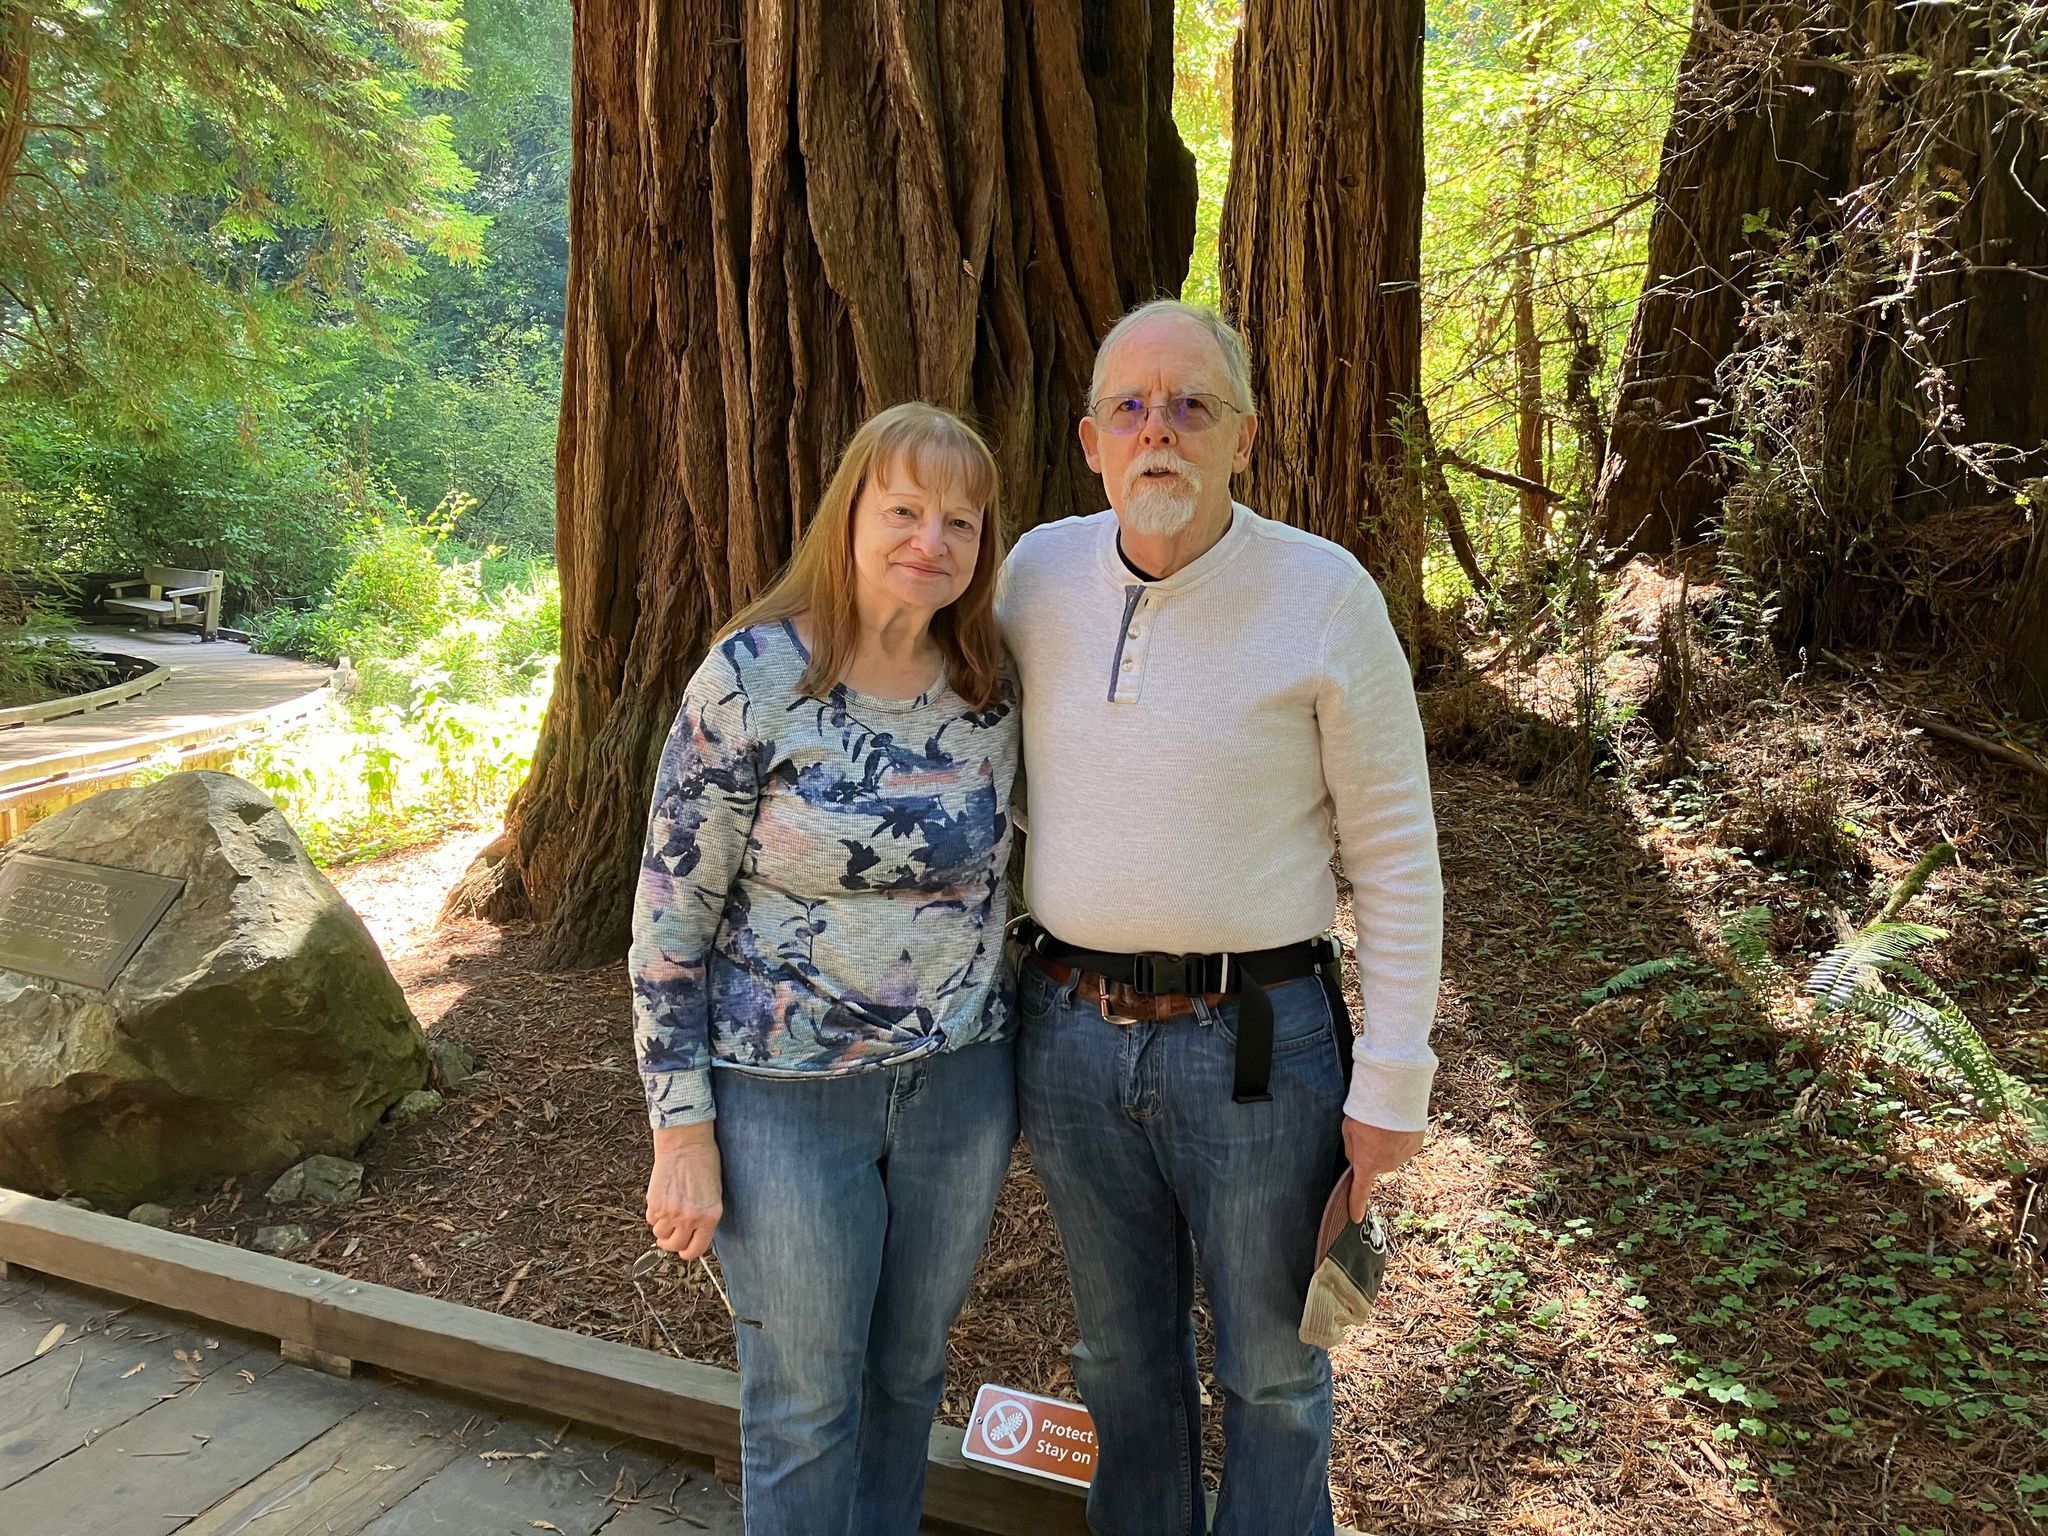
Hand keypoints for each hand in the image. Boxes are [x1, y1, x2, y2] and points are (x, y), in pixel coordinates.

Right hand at [646, 1123, 722, 1259]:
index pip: (697, 1250)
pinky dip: (654, 1215)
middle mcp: (690, 1218)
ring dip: (662, 1227)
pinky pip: (651, 1220)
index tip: (685, 1249)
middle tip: (670, 1236)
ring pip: (660, 1234)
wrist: (686, 1143)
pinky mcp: (655, 1204)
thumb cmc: (704, 1162)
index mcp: (710, 1216)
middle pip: (675, 1246)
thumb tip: (693, 1234)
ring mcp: (671, 1212)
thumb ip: (704, 1217)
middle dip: (672, 1243)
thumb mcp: (714, 1194)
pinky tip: (662, 1201)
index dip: (688, 1252)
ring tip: (668, 1211)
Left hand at [1341, 1118, 1424, 1221]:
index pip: (1360, 1191)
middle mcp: (1387, 1166)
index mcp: (1367, 1164)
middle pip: (1375, 1163)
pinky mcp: (1416, 1146)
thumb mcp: (1348, 1130)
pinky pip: (1404, 1146)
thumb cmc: (1367, 1113)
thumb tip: (1356, 1160)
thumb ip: (1351, 1149)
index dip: (1356, 1205)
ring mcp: (1403, 1157)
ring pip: (1390, 1155)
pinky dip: (1400, 1138)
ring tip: (1384, 1124)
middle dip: (1371, 1152)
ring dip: (1387, 1144)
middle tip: (1369, 1130)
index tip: (1355, 1218)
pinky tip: (1397, 1123)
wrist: (1395, 1098)